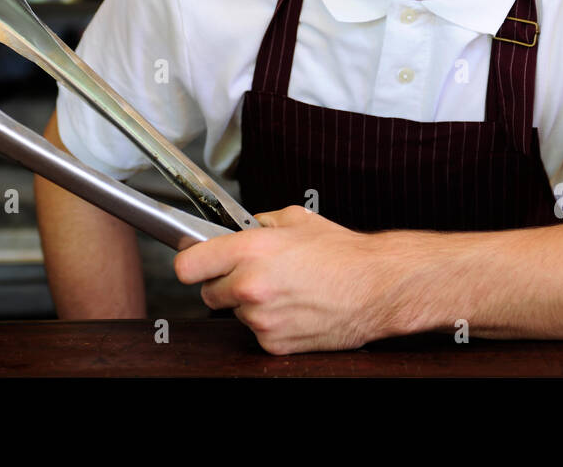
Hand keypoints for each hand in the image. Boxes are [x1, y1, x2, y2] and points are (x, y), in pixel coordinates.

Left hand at [174, 205, 395, 354]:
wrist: (375, 287)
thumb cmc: (341, 254)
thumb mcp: (296, 219)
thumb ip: (260, 223)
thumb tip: (241, 228)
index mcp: (250, 251)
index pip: (187, 265)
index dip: (192, 262)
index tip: (197, 262)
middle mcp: (249, 287)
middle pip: (208, 292)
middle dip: (225, 283)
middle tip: (252, 274)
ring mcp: (260, 319)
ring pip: (235, 313)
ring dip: (250, 304)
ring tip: (285, 289)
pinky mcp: (273, 344)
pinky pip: (257, 332)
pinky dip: (270, 323)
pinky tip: (294, 308)